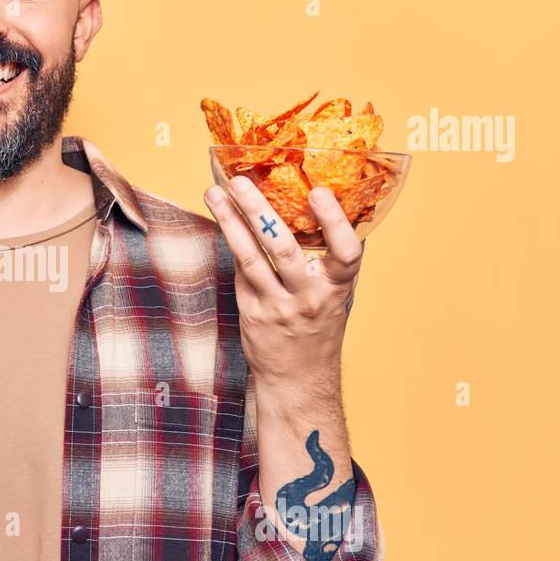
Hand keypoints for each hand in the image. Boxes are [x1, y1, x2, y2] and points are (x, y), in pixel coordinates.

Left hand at [203, 177, 362, 393]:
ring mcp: (277, 306)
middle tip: (240, 182)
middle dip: (258, 212)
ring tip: (214, 194)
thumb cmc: (317, 327)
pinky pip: (240, 272)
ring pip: (251, 258)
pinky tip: (221, 219)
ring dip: (230, 222)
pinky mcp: (252, 312)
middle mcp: (308, 297)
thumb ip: (327, 260)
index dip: (334, 222)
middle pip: (283, 249)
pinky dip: (231, 243)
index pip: (344, 253)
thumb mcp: (334, 295)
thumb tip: (313, 207)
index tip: (318, 192)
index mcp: (336, 288)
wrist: (299, 378)